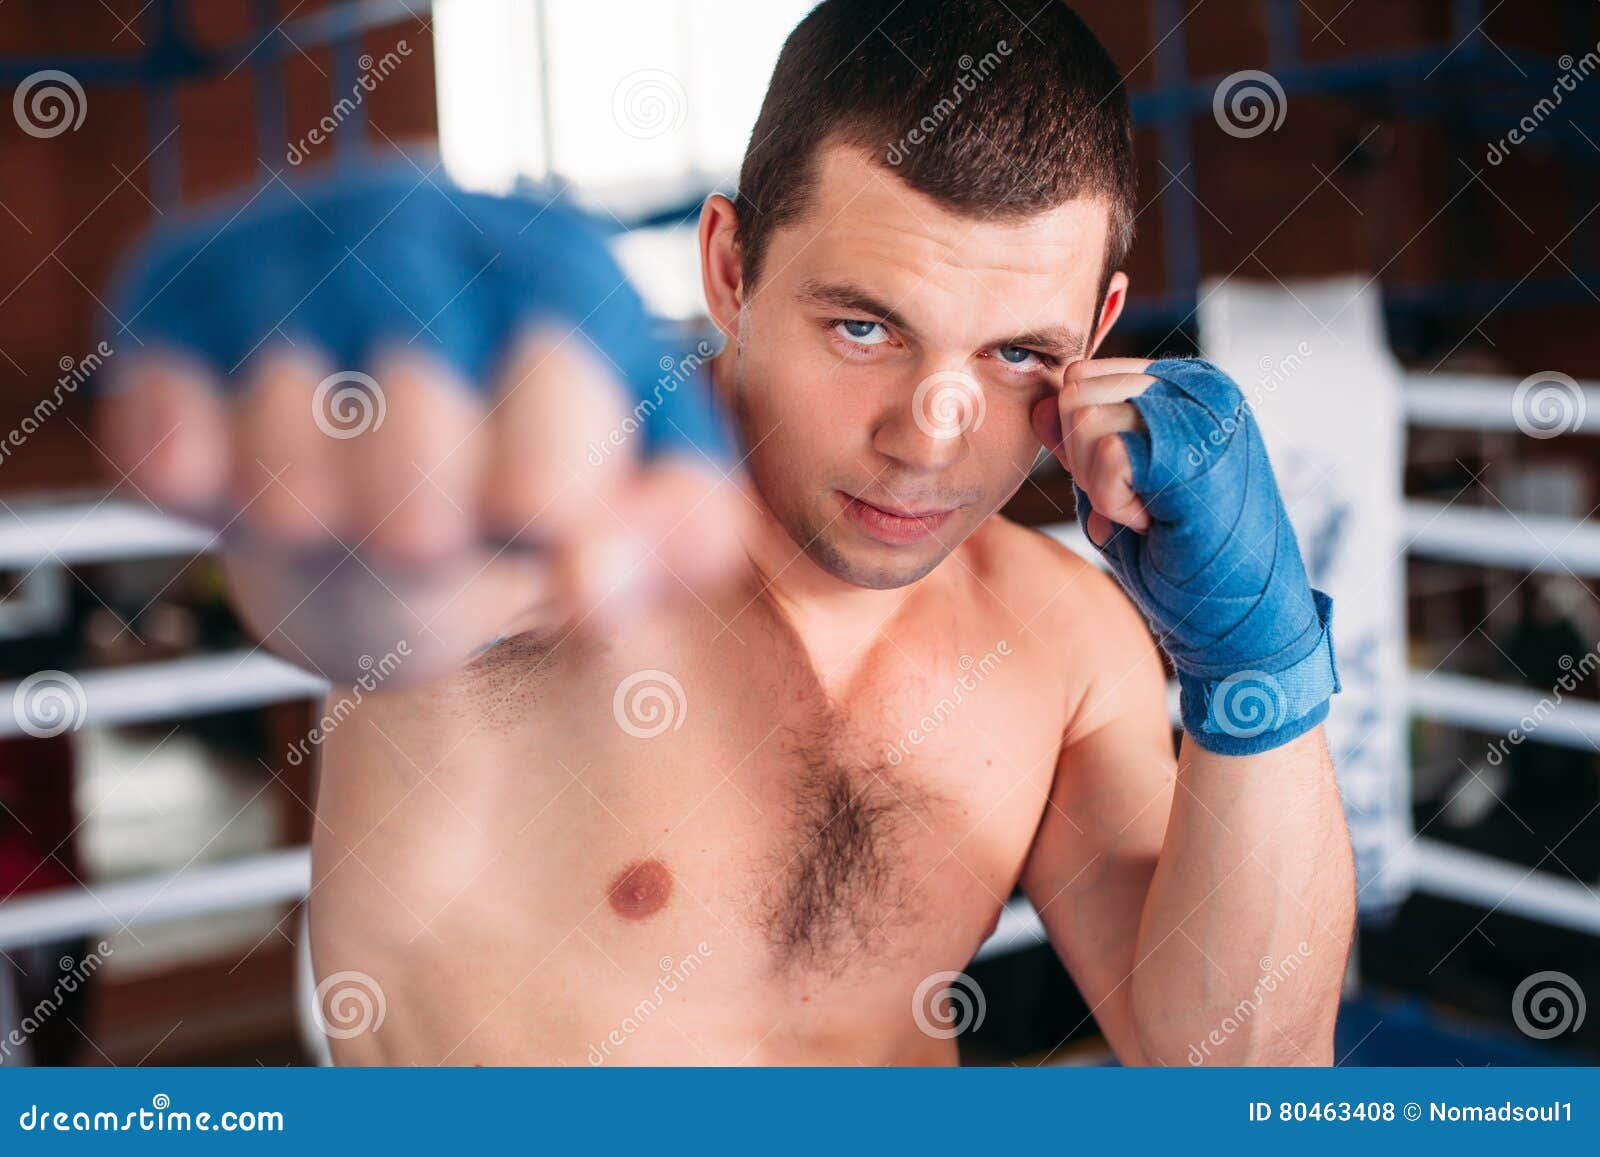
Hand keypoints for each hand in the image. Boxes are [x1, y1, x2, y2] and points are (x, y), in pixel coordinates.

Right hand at [96, 165, 752, 679]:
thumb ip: (672, 533)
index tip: (535, 516)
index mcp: (557, 264)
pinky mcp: (178, 290)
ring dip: (302, 484)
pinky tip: (205, 486)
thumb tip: (600, 582)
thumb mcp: (635, 496)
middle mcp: (420, 224)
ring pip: (281, 370)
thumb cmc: (531, 472)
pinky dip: (178, 450)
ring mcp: (291, 245)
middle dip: (415, 458)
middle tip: (417, 541)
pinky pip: (162, 384)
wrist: (386, 440)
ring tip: (329, 526)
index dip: (547, 426)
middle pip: (411, 325)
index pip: (560, 326)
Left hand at [1031, 356, 1338, 753]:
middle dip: (1083, 458)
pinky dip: (1111, 501)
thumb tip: (1038, 403)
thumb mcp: (1116, 488)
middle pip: (1075, 391)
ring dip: (1099, 484)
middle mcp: (1201, 386)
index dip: (1081, 442)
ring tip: (1150, 514)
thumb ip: (1081, 441)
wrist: (1241, 620)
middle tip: (1137, 503)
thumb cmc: (1184, 560)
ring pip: (1085, 419)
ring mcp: (1204, 411)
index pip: (1082, 378)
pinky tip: (1153, 522)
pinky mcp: (1197, 447)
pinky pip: (1106, 454)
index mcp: (1187, 385)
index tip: (1130, 486)